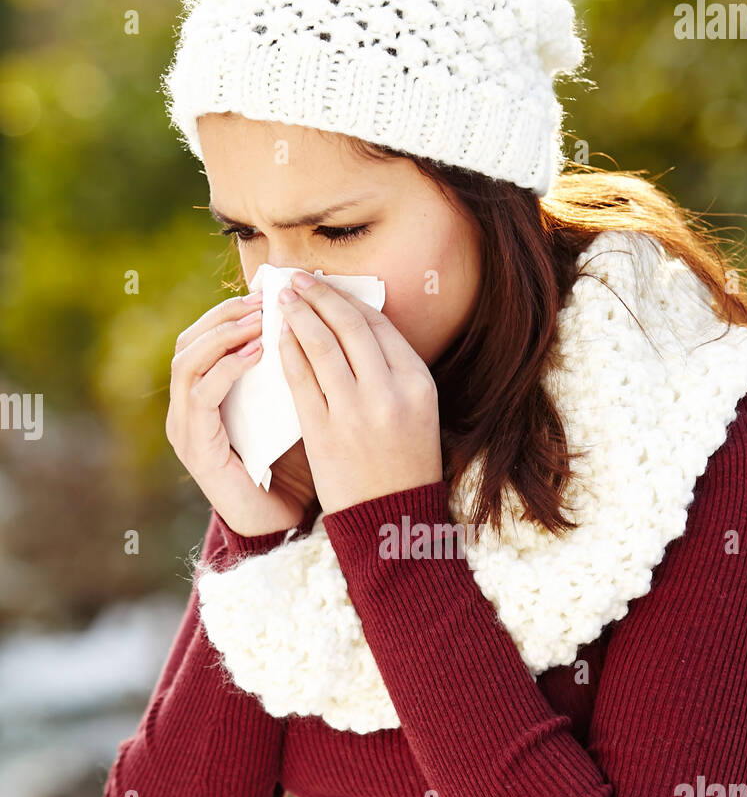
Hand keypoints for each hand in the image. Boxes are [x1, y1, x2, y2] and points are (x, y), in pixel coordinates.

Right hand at [166, 292, 316, 536]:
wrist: (287, 525)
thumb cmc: (296, 469)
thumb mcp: (294, 409)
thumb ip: (291, 372)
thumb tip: (315, 320)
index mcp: (206, 398)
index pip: (205, 338)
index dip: (230, 311)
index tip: (267, 292)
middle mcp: (187, 410)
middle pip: (189, 342)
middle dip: (224, 316)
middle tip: (263, 299)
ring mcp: (186, 429)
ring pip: (187, 363)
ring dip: (223, 336)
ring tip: (259, 320)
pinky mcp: (196, 449)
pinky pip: (202, 396)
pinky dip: (225, 369)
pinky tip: (255, 354)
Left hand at [277, 273, 442, 515]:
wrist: (389, 518)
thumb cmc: (402, 462)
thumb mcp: (416, 411)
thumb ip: (392, 371)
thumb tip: (353, 323)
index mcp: (418, 383)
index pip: (379, 325)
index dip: (349, 299)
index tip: (328, 286)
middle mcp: (389, 393)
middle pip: (349, 325)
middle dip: (319, 295)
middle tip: (297, 278)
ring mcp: (355, 412)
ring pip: (320, 345)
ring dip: (297, 314)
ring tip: (282, 298)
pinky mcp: (323, 432)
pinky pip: (300, 378)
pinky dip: (287, 351)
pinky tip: (278, 337)